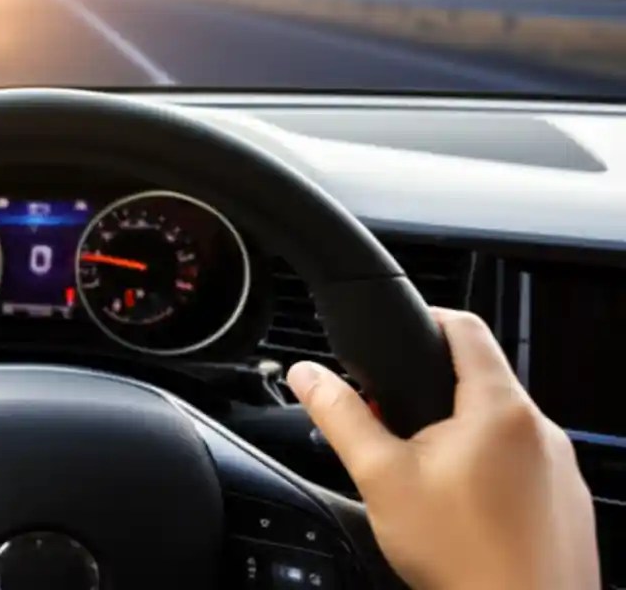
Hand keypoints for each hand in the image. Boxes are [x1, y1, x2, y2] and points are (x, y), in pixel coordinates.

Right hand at [286, 308, 599, 589]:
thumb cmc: (462, 556)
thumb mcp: (381, 478)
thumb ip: (342, 417)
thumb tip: (308, 375)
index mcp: (499, 408)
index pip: (466, 327)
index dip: (427, 318)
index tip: (399, 332)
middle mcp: (542, 430)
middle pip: (481, 382)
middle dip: (431, 394)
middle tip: (392, 426)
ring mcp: (562, 469)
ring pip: (501, 429)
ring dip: (460, 437)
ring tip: (423, 476)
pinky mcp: (567, 504)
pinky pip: (524, 468)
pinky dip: (489, 474)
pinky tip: (460, 511)